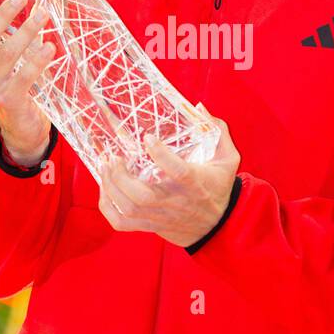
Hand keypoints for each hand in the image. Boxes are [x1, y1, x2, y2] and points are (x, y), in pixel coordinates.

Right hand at [0, 0, 53, 159]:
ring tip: (43, 16)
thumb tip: (23, 2)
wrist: (22, 127)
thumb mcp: (14, 55)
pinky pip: (24, 76)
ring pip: (7, 53)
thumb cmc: (20, 84)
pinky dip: (37, 61)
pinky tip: (50, 47)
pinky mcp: (9, 99)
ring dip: (26, 32)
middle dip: (3, 14)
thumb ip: (15, 32)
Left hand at [97, 107, 240, 247]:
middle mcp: (176, 202)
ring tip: (106, 167)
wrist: (219, 226)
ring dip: (110, 187)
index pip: (178, 171)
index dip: (161, 154)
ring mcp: (161, 216)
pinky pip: (121, 223)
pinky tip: (106, 189)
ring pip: (128, 209)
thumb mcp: (227, 159)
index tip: (147, 138)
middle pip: (142, 196)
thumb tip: (200, 107)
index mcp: (195, 183)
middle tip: (113, 157)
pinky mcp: (150, 226)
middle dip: (120, 176)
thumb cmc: (219, 188)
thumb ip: (218, 131)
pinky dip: (107, 207)